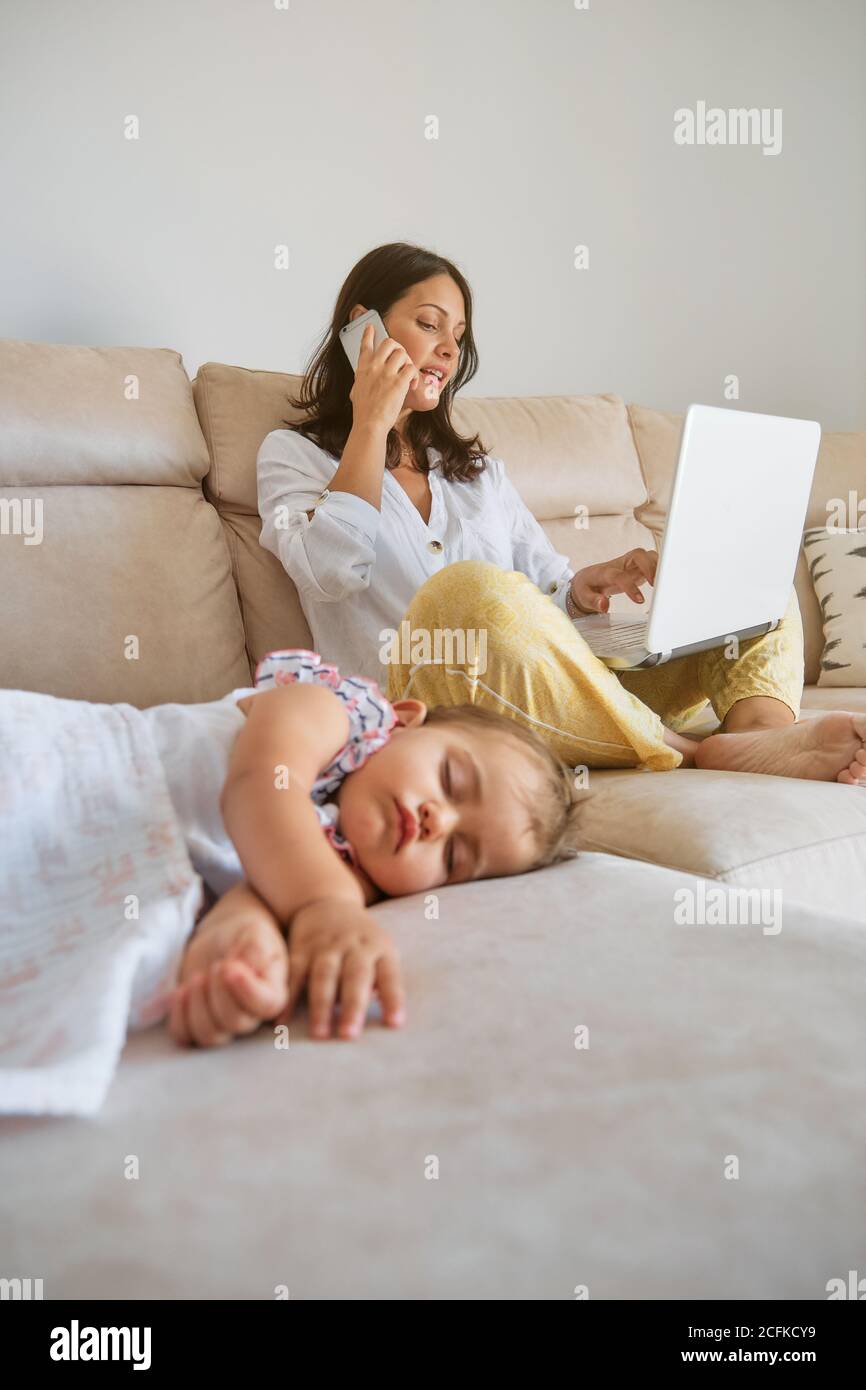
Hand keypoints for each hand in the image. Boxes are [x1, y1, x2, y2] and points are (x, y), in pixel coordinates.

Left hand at [168, 882, 289, 1047]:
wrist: (223, 937)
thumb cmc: (245, 935)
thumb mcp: (255, 934)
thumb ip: (255, 951)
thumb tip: (246, 971)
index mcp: (273, 993)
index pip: (266, 1006)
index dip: (246, 991)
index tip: (229, 966)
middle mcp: (251, 1015)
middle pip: (235, 1022)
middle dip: (219, 993)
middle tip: (216, 965)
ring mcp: (223, 1023)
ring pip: (209, 1036)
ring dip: (197, 1006)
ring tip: (198, 977)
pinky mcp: (197, 1022)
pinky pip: (185, 1035)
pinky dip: (178, 1015)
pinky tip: (181, 990)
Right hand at [277, 897, 405, 1040]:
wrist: (326, 903)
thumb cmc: (360, 942)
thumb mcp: (379, 953)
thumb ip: (381, 983)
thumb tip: (383, 1015)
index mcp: (379, 948)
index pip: (390, 976)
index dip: (393, 999)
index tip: (394, 1023)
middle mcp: (355, 945)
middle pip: (355, 976)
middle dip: (352, 1006)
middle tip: (348, 1035)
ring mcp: (327, 945)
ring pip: (324, 975)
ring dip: (321, 1006)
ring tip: (319, 1034)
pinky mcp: (301, 948)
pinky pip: (295, 973)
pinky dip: (290, 997)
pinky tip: (283, 1020)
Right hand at [349, 322, 421, 431]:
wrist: (369, 424)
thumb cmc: (363, 413)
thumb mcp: (356, 392)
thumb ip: (361, 382)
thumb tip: (363, 380)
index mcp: (362, 369)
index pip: (365, 346)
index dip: (369, 334)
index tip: (371, 327)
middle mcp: (374, 367)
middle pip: (389, 343)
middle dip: (398, 348)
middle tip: (401, 358)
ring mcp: (386, 374)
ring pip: (402, 353)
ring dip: (408, 362)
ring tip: (407, 375)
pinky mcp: (398, 382)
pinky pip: (411, 369)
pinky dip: (414, 377)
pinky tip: (412, 386)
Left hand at [570, 547, 657, 614]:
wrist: (588, 578)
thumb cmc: (587, 587)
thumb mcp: (584, 597)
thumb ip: (594, 601)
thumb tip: (604, 605)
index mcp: (605, 572)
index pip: (619, 575)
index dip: (630, 586)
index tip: (640, 601)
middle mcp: (620, 564)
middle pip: (638, 554)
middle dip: (649, 566)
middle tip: (656, 585)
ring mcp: (630, 565)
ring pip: (648, 556)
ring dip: (658, 566)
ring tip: (664, 583)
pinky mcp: (638, 568)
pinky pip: (652, 563)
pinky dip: (661, 569)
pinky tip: (665, 582)